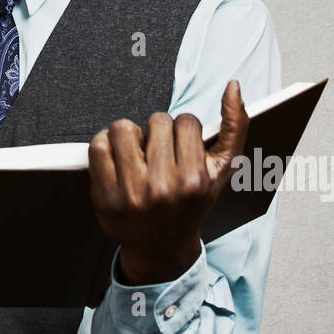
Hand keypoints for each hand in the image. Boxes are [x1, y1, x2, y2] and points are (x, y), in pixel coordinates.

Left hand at [88, 80, 250, 284]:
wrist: (161, 247)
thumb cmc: (192, 202)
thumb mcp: (223, 171)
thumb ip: (235, 126)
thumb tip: (234, 86)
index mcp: (194, 180)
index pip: (186, 121)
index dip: (184, 131)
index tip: (183, 149)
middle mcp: (163, 188)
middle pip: (156, 120)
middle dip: (158, 131)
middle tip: (160, 154)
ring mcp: (131, 193)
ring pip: (123, 127)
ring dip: (130, 135)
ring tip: (138, 154)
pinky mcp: (105, 196)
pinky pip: (98, 145)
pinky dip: (105, 144)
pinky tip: (118, 159)